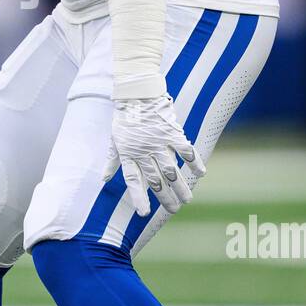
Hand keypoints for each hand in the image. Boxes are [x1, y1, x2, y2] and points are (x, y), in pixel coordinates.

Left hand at [103, 94, 205, 216]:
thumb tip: (104, 179)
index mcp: (128, 153)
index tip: (144, 213)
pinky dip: (194, 162)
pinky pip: (185, 150)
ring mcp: (159, 142)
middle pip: (156, 180)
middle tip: (174, 210)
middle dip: (165, 198)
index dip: (139, 197)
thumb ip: (112, 161)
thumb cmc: (124, 116)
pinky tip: (200, 174)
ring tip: (187, 200)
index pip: (133, 180)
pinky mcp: (172, 132)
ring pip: (171, 171)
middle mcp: (144, 151)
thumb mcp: (114, 138)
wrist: (137, 92)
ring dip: (180, 187)